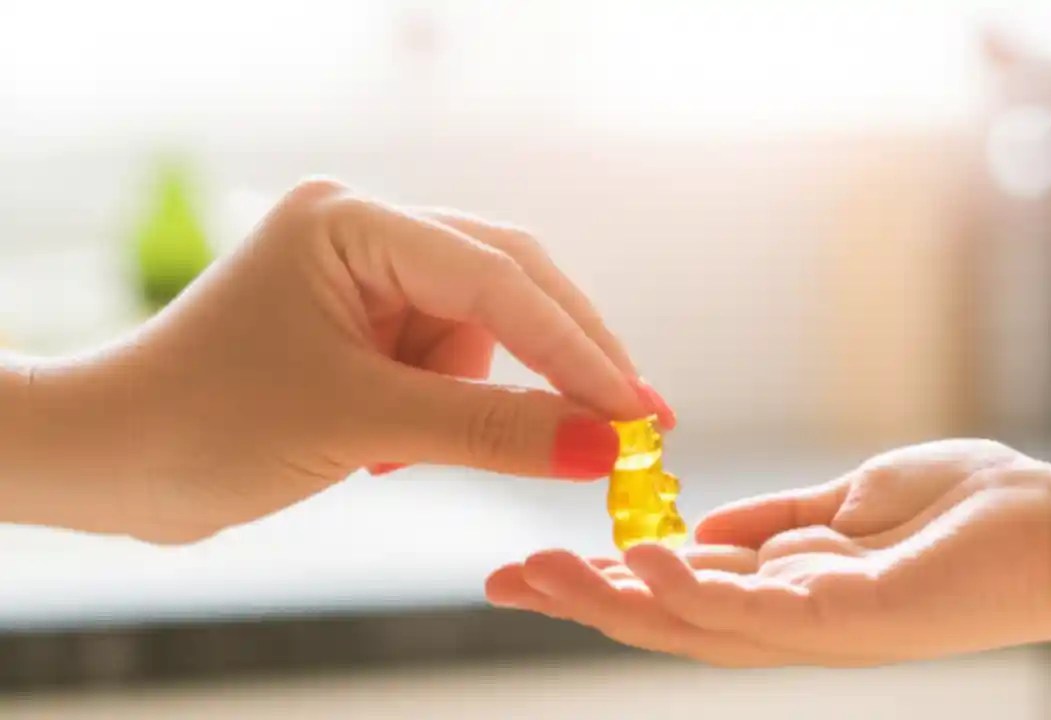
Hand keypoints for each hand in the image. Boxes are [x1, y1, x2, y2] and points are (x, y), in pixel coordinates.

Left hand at [14, 179, 673, 542]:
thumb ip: (493, 430)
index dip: (577, 349)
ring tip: (400, 451)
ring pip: (482, 331)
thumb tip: (606, 445)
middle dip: (563, 358)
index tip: (639, 412)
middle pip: (506, 283)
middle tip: (633, 422)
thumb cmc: (205, 426)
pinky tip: (386, 450)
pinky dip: (447, 408)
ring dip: (479, 396)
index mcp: (353, 222)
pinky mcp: (364, 321)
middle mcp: (365, 231)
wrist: (108, 463)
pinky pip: (448, 360)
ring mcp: (365, 275)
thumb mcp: (363, 425)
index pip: (496, 279)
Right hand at [486, 439, 1050, 666]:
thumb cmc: (955, 513)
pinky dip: (699, 590)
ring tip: (547, 574)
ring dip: (618, 603)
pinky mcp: (859, 616)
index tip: (528, 565)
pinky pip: (764, 610)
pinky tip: (646, 562)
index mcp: (780, 591)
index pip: (673, 594)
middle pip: (668, 622)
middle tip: (504, 582)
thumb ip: (770, 524)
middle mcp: (789, 620)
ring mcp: (821, 626)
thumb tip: (697, 528)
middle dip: (584, 604)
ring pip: (699, 626)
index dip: (599, 585)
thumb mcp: (838, 508)